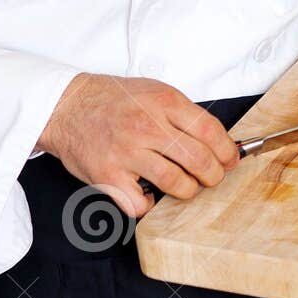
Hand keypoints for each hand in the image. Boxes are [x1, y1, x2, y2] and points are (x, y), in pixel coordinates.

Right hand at [37, 73, 239, 218]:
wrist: (67, 107)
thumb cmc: (113, 100)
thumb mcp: (153, 91)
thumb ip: (183, 113)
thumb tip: (217, 141)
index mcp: (163, 103)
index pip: (210, 131)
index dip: (226, 151)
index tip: (229, 160)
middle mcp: (147, 127)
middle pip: (199, 160)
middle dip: (213, 175)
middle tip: (211, 178)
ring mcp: (127, 153)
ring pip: (177, 183)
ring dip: (188, 190)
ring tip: (186, 186)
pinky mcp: (109, 176)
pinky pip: (141, 204)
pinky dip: (150, 205)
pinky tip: (151, 195)